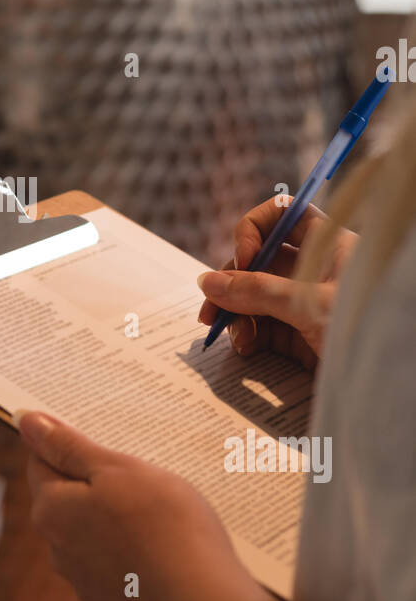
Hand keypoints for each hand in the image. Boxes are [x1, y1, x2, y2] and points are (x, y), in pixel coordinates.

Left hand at [18, 410, 245, 600]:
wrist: (201, 599)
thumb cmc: (162, 523)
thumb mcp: (116, 469)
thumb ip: (68, 446)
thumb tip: (25, 421)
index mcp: (51, 511)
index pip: (40, 463)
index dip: (65, 442)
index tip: (96, 433)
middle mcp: (57, 549)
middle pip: (65, 498)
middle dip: (92, 480)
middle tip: (134, 466)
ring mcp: (84, 579)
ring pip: (90, 530)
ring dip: (111, 514)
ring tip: (154, 505)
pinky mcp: (113, 599)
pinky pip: (112, 559)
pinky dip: (128, 546)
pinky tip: (160, 540)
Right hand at [197, 198, 357, 370]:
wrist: (392, 385)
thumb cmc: (367, 330)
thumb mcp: (310, 304)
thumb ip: (257, 291)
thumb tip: (207, 281)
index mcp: (328, 246)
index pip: (283, 215)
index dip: (255, 228)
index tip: (244, 256)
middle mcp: (314, 270)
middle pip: (259, 259)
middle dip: (231, 279)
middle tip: (213, 307)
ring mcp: (304, 304)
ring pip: (253, 296)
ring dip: (233, 311)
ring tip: (226, 333)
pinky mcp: (298, 337)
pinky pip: (260, 327)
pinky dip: (246, 335)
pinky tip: (244, 347)